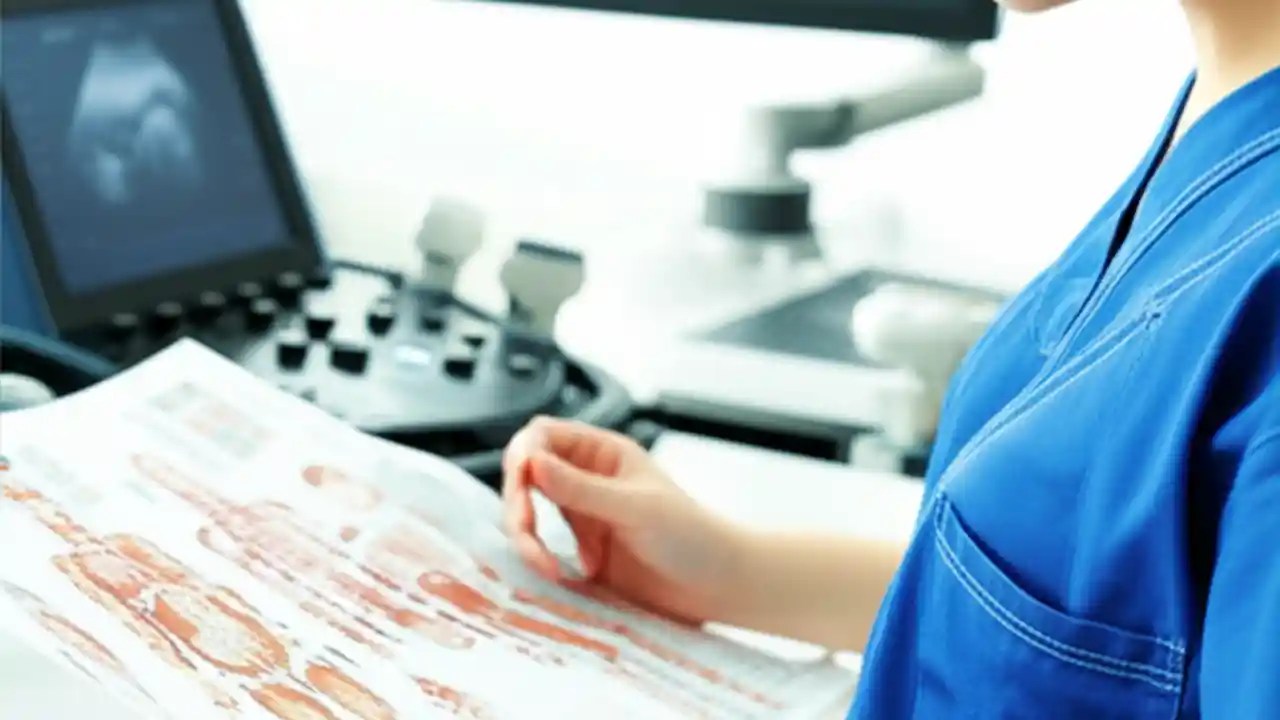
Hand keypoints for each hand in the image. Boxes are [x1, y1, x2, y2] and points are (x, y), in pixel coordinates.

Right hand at [501, 417, 736, 624]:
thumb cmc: (692, 536)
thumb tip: (532, 462)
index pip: (543, 436)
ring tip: (548, 568)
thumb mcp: (635, 508)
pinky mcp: (581, 551)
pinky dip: (541, 561)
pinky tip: (565, 577)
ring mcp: (582, 515)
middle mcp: (587, 479)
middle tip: (527, 532)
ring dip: (527, 539)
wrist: (719, 586)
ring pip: (529, 513)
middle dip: (518, 503)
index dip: (524, 454)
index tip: (522, 482)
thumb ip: (581, 489)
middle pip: (526, 476)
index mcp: (603, 453)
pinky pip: (542, 548)